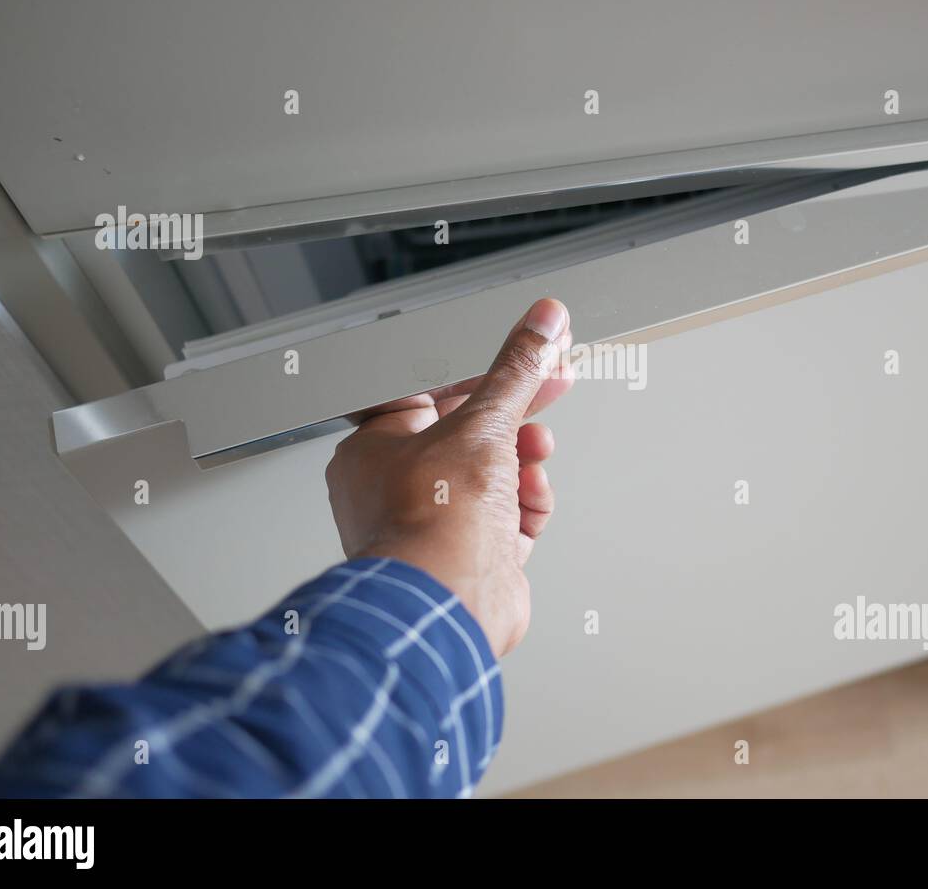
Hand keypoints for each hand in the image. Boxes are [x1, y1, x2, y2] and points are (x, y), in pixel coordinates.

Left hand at [325, 299, 572, 657]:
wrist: (450, 604)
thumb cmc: (432, 523)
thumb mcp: (485, 425)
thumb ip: (518, 370)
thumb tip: (541, 323)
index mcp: (376, 449)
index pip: (435, 394)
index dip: (486, 375)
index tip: (524, 358)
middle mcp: (397, 490)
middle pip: (470, 436)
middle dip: (515, 419)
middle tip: (552, 386)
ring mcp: (434, 526)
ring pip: (493, 478)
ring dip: (524, 464)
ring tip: (535, 454)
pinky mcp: (470, 557)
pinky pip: (507, 519)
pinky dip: (525, 508)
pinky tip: (529, 503)